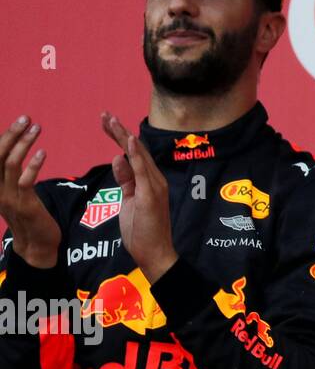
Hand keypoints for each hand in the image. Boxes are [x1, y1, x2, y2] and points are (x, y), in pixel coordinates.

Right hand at [0, 116, 60, 268]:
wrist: (37, 244)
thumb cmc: (29, 214)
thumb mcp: (15, 191)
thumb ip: (12, 173)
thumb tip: (16, 148)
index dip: (4, 137)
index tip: (20, 120)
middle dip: (11, 134)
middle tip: (26, 118)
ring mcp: (8, 198)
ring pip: (11, 164)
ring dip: (24, 144)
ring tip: (37, 129)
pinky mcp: (25, 205)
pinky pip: (25, 181)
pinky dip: (33, 165)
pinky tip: (43, 153)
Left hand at [100, 113, 176, 281]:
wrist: (155, 253)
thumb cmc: (142, 231)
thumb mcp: (128, 202)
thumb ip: (126, 180)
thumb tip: (117, 159)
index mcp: (149, 181)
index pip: (133, 154)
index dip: (119, 137)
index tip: (106, 123)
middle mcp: (155, 179)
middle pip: (135, 149)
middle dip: (119, 131)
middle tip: (105, 115)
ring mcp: (155, 186)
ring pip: (138, 155)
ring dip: (124, 136)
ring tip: (110, 121)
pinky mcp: (151, 195)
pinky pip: (143, 170)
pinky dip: (136, 154)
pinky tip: (129, 140)